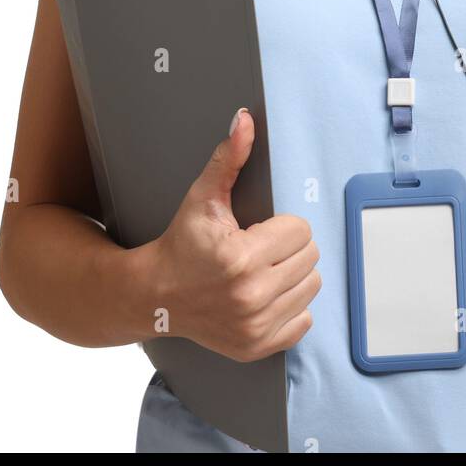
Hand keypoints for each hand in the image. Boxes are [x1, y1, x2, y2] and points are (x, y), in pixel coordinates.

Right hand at [148, 108, 320, 362]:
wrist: (154, 296)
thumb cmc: (181, 244)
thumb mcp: (202, 198)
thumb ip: (229, 158)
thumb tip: (244, 120)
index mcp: (241, 257)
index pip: (301, 230)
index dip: (282, 225)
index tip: (258, 229)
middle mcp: (251, 295)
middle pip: (310, 257)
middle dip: (289, 247)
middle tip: (261, 248)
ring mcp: (255, 325)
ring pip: (311, 286)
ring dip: (293, 275)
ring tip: (263, 269)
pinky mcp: (256, 346)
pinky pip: (304, 321)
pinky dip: (291, 307)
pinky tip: (265, 295)